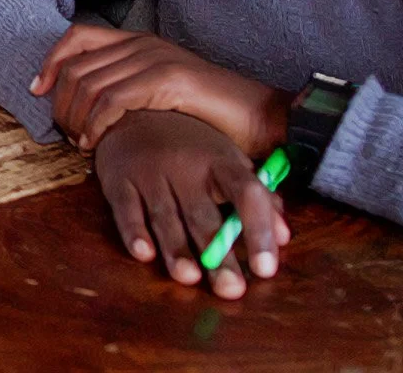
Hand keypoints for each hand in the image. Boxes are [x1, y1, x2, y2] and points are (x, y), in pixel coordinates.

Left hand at [34, 24, 290, 154]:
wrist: (260, 116)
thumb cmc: (209, 114)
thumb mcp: (158, 94)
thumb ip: (124, 89)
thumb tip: (83, 106)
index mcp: (138, 41)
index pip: (77, 37)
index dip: (51, 62)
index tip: (38, 91)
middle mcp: (143, 44)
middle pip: (76, 65)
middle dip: (61, 103)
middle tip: (65, 133)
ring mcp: (155, 59)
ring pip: (89, 84)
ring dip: (75, 118)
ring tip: (80, 143)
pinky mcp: (167, 80)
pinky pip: (112, 101)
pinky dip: (95, 125)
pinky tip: (94, 143)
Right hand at [95, 110, 290, 299]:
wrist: (132, 113)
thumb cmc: (190, 146)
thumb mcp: (227, 161)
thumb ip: (257, 198)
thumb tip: (284, 236)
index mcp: (220, 162)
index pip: (247, 194)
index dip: (259, 229)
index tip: (266, 268)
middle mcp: (186, 167)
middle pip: (204, 216)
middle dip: (218, 255)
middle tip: (231, 290)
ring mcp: (150, 173)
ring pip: (165, 217)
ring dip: (177, 249)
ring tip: (188, 278)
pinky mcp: (118, 181)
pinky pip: (126, 210)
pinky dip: (133, 231)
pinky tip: (143, 253)